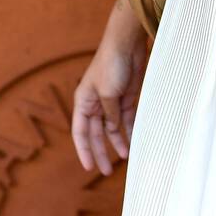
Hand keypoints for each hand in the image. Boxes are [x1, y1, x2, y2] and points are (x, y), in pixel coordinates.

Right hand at [71, 28, 147, 174]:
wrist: (128, 43)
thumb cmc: (111, 64)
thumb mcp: (107, 94)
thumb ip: (109, 115)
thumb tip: (112, 131)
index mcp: (83, 102)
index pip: (80, 132)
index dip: (84, 150)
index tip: (88, 168)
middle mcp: (96, 103)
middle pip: (97, 134)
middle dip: (101, 152)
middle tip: (108, 172)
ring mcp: (112, 100)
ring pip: (113, 128)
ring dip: (118, 142)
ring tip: (125, 157)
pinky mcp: (127, 96)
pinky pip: (127, 118)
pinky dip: (130, 130)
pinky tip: (135, 141)